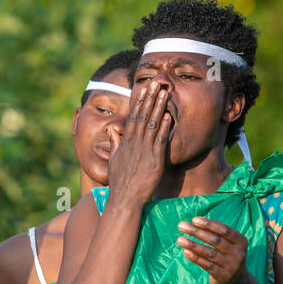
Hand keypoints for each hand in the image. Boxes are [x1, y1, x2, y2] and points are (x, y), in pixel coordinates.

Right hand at [105, 82, 174, 207]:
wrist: (125, 199)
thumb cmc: (120, 182)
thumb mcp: (113, 160)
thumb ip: (115, 144)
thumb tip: (114, 131)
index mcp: (125, 143)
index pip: (133, 117)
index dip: (139, 102)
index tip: (143, 89)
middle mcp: (134, 144)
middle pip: (142, 116)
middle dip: (149, 99)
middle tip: (156, 83)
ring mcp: (144, 152)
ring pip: (152, 125)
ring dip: (159, 108)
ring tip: (165, 93)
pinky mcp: (154, 161)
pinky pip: (160, 141)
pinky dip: (164, 128)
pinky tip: (169, 116)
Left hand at [177, 216, 249, 283]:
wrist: (236, 280)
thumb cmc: (227, 254)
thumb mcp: (228, 243)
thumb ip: (216, 233)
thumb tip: (195, 222)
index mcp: (241, 241)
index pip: (225, 230)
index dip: (209, 224)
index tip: (194, 220)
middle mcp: (238, 253)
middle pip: (215, 240)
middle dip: (197, 232)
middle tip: (181, 226)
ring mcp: (231, 266)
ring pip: (209, 253)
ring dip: (192, 245)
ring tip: (179, 239)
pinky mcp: (222, 276)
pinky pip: (206, 265)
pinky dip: (195, 258)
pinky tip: (185, 251)